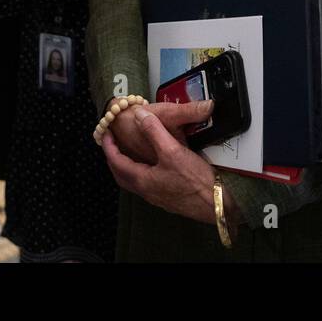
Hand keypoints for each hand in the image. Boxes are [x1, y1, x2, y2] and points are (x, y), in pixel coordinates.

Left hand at [102, 104, 221, 222]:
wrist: (216, 206)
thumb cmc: (194, 181)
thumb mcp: (173, 151)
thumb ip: (154, 131)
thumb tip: (139, 114)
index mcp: (142, 180)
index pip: (116, 162)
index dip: (108, 146)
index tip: (105, 133)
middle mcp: (146, 191)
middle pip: (121, 175)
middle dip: (114, 158)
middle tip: (112, 144)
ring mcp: (157, 196)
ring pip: (133, 181)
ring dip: (127, 166)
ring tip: (129, 152)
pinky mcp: (168, 198)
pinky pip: (146, 183)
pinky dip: (141, 171)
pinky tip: (152, 164)